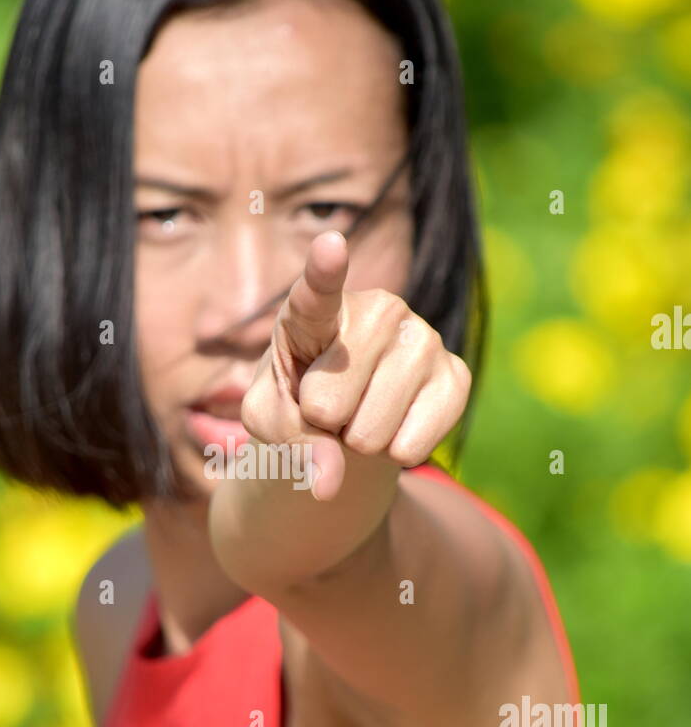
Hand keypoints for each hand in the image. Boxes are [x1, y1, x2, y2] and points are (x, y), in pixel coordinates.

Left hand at [240, 230, 471, 500]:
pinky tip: (394, 425)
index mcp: (315, 310)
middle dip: (319, 427)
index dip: (324, 271)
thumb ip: (287, 441)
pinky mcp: (457, 375)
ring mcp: (422, 337)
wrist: (347, 418)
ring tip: (359, 414)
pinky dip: (395, 454)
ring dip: (357, 442)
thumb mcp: (269, 420)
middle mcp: (376, 310)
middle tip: (328, 409)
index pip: (317, 291)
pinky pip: (413, 445)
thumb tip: (330, 481)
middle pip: (329, 405)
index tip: (330, 245)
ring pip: (371, 433)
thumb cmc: (296, 404)